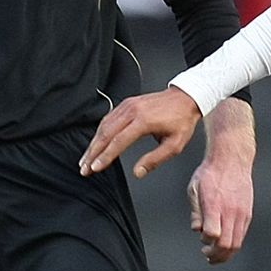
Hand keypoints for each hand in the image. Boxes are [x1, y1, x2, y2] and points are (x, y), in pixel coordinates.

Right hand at [81, 88, 202, 179]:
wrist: (186, 98)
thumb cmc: (181, 120)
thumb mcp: (175, 144)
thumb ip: (155, 159)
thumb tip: (138, 172)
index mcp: (144, 121)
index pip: (118, 142)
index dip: (105, 156)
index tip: (95, 168)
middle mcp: (132, 111)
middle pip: (106, 134)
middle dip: (93, 153)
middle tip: (84, 168)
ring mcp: (128, 105)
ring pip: (104, 126)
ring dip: (93, 144)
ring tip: (86, 159)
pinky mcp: (126, 103)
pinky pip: (108, 118)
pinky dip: (99, 132)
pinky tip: (95, 143)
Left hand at [188, 154, 252, 263]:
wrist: (232, 159)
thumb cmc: (210, 173)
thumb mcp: (194, 189)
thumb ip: (196, 212)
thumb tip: (197, 230)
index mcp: (215, 205)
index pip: (212, 234)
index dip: (206, 241)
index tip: (202, 240)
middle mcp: (230, 211)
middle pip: (226, 244)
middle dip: (216, 255)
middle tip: (207, 255)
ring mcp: (241, 213)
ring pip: (236, 243)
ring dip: (225, 254)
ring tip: (216, 255)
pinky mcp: (247, 213)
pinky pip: (241, 235)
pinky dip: (233, 244)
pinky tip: (225, 243)